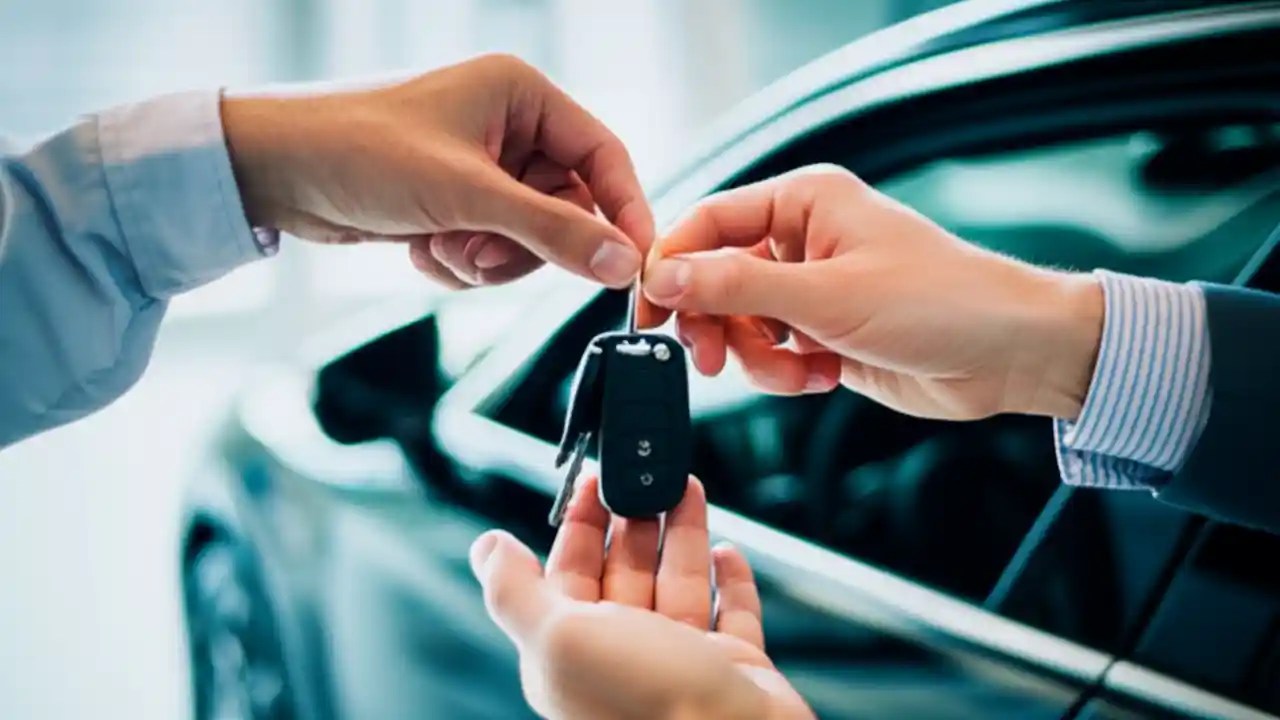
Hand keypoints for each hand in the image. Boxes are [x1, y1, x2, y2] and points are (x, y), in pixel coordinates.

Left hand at [221, 54, 652, 288]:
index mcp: (522, 95)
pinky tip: (420, 245)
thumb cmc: (360, 151)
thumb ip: (552, 231)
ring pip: (528, 237)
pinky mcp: (453, 200)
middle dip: (525, 245)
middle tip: (483, 254)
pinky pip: (491, 248)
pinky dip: (461, 260)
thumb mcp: (467, 194)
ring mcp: (480, 166)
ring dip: (489, 258)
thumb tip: (620, 262)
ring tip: (443, 245)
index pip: (604, 155)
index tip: (633, 265)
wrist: (272, 170)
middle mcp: (507, 125)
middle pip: (567, 207)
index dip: (624, 211)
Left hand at [471, 477, 812, 719]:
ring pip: (677, 583)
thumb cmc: (650, 706)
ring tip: (686, 487)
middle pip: (624, 572)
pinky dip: (729, 581)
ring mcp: (683, 664)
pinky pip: (730, 614)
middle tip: (644, 473)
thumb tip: (486, 548)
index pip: (566, 575)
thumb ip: (514, 591)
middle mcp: (625, 660)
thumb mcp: (559, 638)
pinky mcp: (734, 669)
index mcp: (574, 656)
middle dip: (632, 519)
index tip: (594, 480)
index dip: (578, 525)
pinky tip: (727, 551)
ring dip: (681, 533)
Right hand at [641, 165, 1103, 419]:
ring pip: (740, 323)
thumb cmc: (942, 302)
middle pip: (714, 277)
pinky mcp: (823, 331)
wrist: (1008, 355)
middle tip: (714, 358)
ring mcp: (812, 287)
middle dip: (716, 324)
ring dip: (758, 358)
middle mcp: (803, 238)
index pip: (708, 223)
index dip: (671, 265)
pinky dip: (785, 373)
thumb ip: (738, 285)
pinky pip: (771, 353)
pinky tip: (823, 376)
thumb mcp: (827, 295)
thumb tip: (665, 277)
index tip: (651, 311)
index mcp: (804, 201)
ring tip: (799, 370)